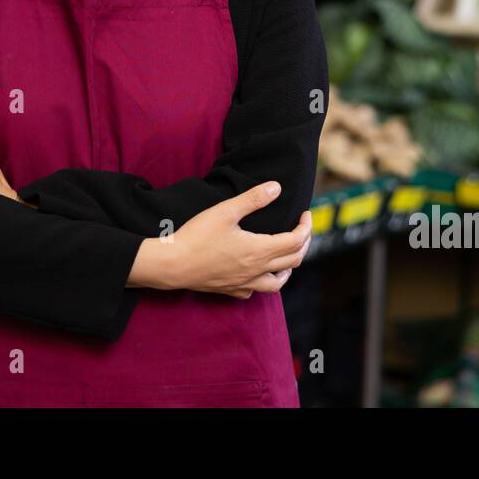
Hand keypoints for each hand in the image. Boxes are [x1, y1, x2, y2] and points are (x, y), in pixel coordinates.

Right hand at [132, 183, 312, 298]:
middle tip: (302, 229)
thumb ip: (253, 199)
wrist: (172, 265)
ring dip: (289, 268)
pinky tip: (257, 273)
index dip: (306, 227)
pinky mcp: (230, 290)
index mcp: (259, 250)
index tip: (305, 214)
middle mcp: (256, 270)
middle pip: (293, 261)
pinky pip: (255, 291)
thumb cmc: (197, 236)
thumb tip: (276, 188)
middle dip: (303, 243)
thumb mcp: (225, 211)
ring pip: (278, 283)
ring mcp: (244, 283)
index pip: (295, 241)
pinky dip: (263, 282)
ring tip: (288, 256)